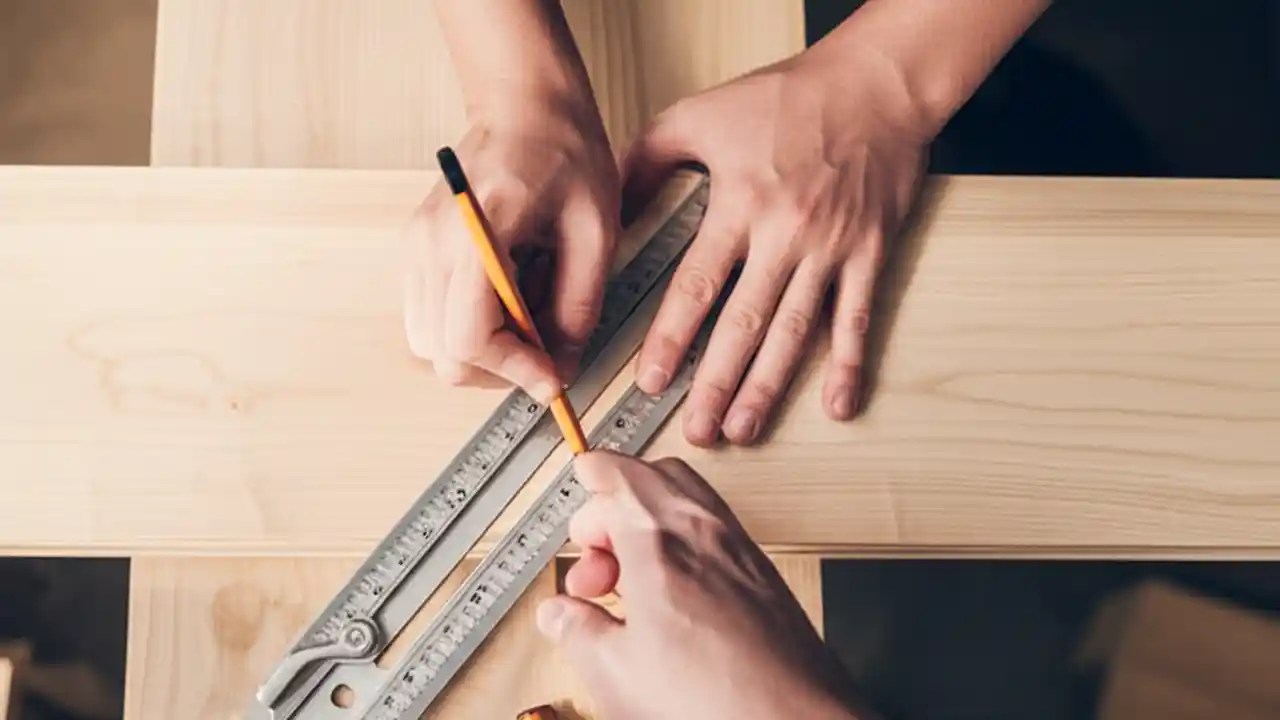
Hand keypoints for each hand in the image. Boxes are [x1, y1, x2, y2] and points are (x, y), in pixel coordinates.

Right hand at [402, 96, 619, 401]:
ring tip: (530, 319)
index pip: (468, 338)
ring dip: (484, 352)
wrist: (524, 104)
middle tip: (548, 355)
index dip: (513, 370)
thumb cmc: (565, 153)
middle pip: (444, 354)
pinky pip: (431, 318)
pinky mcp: (414, 251)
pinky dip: (469, 328)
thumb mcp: (596, 232)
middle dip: (500, 368)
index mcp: (474, 233)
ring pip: (432, 344)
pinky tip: (508, 301)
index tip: (554, 376)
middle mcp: (428, 244)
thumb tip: (565, 367)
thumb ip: (580, 305)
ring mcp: (414, 248)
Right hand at [537, 451, 870, 719]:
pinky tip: (668, 602)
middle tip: (593, 552)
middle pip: (659, 480)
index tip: (582, 475)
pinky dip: (684, 549)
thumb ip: (578, 632)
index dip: (595, 472)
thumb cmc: (718, 701)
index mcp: (661, 540)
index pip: (623, 476)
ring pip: (691, 508)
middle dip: (618, 504)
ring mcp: (743, 554)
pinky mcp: (765, 582)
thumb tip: (560, 615)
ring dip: (651, 528)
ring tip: (625, 585)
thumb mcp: (613, 671)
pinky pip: (715, 540)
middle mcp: (708, 533)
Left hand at [622, 46, 931, 444]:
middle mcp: (786, 234)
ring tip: (744, 430)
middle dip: (717, 383)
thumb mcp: (699, 114)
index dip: (672, 338)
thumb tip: (608, 211)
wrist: (874, 84)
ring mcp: (832, 249)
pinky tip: (837, 406)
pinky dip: (849, 365)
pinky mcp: (870, 254)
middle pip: (745, 324)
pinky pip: (858, 318)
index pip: (697, 285)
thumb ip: (647, 163)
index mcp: (740, 204)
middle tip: (697, 429)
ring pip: (795, 332)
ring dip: (769, 387)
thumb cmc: (787, 97)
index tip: (652, 382)